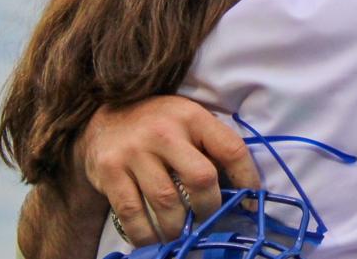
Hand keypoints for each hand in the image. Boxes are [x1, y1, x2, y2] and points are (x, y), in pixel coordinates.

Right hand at [77, 96, 259, 245]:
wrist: (106, 117)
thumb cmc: (160, 123)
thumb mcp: (190, 120)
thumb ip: (212, 147)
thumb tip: (240, 189)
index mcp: (192, 117)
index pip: (231, 149)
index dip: (247, 179)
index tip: (250, 202)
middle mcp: (164, 132)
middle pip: (200, 179)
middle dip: (209, 207)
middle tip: (207, 219)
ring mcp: (134, 152)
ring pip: (167, 203)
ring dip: (178, 228)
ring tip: (182, 233)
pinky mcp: (109, 172)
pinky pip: (132, 215)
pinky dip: (146, 234)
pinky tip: (154, 239)